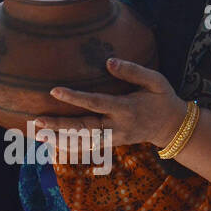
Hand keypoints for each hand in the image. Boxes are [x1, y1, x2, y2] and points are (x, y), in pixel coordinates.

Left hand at [29, 58, 187, 147]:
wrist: (172, 127)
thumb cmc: (162, 98)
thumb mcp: (155, 81)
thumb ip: (133, 71)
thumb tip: (108, 62)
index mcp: (126, 109)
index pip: (96, 103)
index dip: (75, 98)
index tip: (54, 91)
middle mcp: (117, 127)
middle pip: (84, 128)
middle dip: (60, 126)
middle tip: (38, 121)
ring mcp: (114, 138)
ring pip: (84, 142)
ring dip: (61, 140)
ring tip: (39, 135)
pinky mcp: (112, 144)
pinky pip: (89, 149)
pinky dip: (71, 148)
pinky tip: (53, 146)